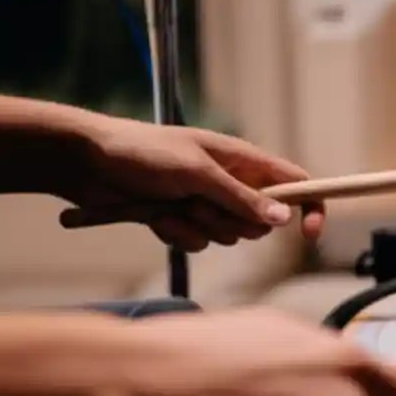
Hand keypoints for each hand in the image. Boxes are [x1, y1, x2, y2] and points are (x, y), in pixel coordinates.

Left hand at [65, 116, 325, 250]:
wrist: (86, 162)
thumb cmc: (141, 152)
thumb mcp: (196, 173)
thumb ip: (241, 198)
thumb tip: (283, 219)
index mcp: (242, 159)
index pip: (294, 183)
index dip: (309, 208)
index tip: (309, 236)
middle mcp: (230, 182)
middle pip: (260, 222)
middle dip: (233, 222)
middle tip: (202, 203)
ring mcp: (205, 203)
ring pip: (227, 237)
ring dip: (199, 227)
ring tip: (170, 204)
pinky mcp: (180, 220)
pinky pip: (197, 243)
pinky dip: (177, 234)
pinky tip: (155, 216)